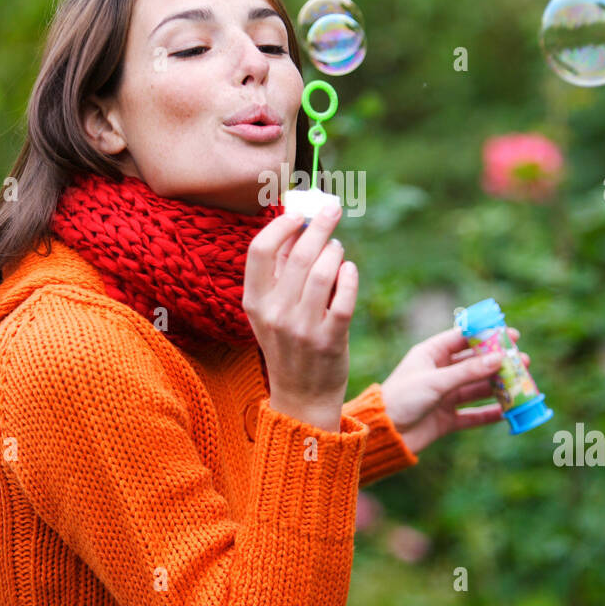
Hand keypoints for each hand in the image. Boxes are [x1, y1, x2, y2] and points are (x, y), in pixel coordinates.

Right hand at [243, 203, 355, 431]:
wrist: (301, 395)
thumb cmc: (288, 343)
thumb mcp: (270, 310)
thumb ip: (279, 271)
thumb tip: (297, 225)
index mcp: (255, 301)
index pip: (259, 250)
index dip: (281, 225)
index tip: (300, 214)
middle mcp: (275, 313)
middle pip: (297, 255)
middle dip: (319, 226)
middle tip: (332, 210)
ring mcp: (302, 329)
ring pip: (322, 274)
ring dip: (334, 252)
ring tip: (337, 248)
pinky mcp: (329, 340)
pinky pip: (342, 300)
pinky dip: (349, 278)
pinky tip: (350, 269)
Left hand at [379, 326, 530, 454]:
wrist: (384, 435)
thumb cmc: (402, 399)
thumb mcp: (435, 382)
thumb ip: (467, 372)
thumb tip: (498, 358)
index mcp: (431, 354)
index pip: (462, 338)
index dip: (486, 335)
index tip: (509, 334)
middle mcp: (439, 373)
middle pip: (474, 364)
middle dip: (497, 363)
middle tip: (521, 361)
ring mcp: (444, 396)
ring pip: (476, 389)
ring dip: (497, 387)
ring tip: (521, 384)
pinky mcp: (446, 419)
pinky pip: (472, 415)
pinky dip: (489, 414)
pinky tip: (507, 412)